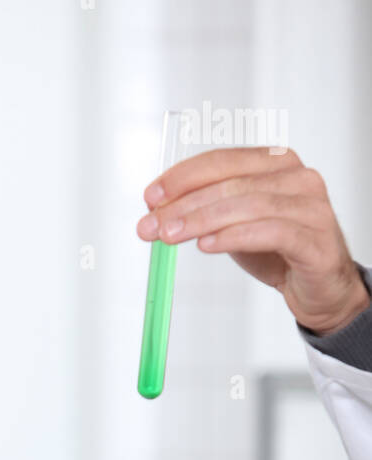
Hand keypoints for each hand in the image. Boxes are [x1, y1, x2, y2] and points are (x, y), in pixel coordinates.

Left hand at [136, 147, 370, 335]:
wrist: (320, 288)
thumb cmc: (279, 252)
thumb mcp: (235, 226)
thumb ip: (205, 212)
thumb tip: (157, 210)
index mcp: (276, 163)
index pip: (222, 160)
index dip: (182, 177)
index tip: (150, 197)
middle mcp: (297, 177)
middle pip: (230, 183)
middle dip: (183, 204)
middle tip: (151, 225)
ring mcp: (310, 206)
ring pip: (248, 205)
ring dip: (201, 220)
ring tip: (170, 236)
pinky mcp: (315, 240)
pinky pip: (271, 232)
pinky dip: (234, 237)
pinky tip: (207, 245)